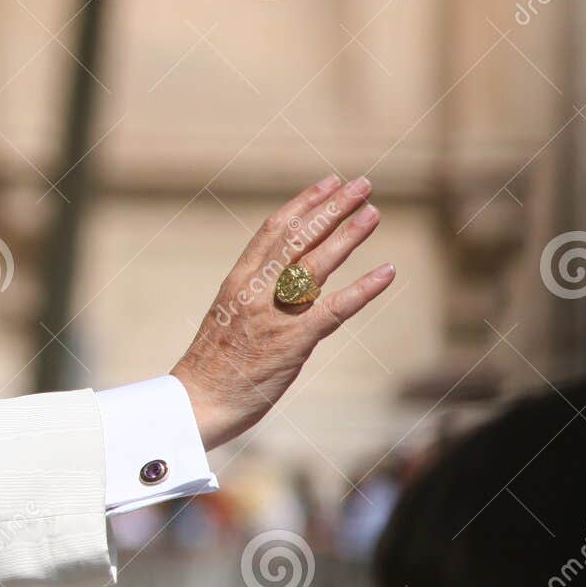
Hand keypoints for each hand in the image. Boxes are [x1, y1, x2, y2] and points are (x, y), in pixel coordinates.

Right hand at [170, 174, 393, 448]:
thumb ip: (255, 296)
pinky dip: (365, 289)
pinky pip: (336, 309)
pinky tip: (387, 272)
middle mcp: (256, 290)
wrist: (197, 402)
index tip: (328, 184)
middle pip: (299, 237)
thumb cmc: (211, 367)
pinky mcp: (294, 341)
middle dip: (332, 208)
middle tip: (361, 186)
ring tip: (374, 213)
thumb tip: (286, 282)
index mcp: (238, 281)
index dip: (304, 204)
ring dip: (349, 235)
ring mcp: (275, 314)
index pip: (273, 230)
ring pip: (317, 263)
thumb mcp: (227, 317)